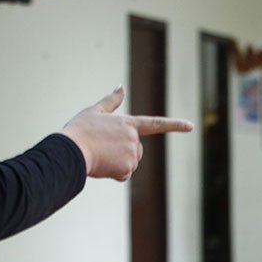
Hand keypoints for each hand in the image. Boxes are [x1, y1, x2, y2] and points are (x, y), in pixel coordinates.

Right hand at [61, 86, 193, 180]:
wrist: (70, 150)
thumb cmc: (80, 130)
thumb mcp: (94, 111)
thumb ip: (111, 101)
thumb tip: (121, 87)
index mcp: (128, 123)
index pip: (156, 124)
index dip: (174, 124)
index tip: (190, 126)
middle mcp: (133, 138)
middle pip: (136, 150)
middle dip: (122, 152)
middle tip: (102, 148)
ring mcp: (132, 153)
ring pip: (130, 163)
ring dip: (116, 163)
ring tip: (99, 156)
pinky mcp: (127, 169)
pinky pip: (123, 175)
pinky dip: (112, 173)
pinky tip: (101, 165)